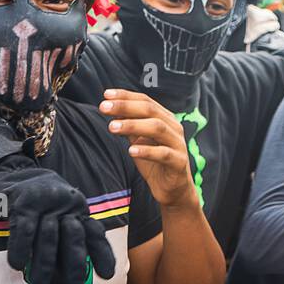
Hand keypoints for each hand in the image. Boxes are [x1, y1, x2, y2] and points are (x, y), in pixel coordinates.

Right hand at [0, 156, 116, 283]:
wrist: (20, 174)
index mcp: (80, 213)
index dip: (103, 255)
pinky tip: (18, 264)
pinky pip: (23, 229)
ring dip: (44, 261)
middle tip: (73, 283)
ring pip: (48, 236)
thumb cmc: (46, 206)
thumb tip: (83, 275)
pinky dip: (20, 248)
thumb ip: (77, 242)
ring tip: (40, 282)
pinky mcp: (24, 203)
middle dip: (75, 262)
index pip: (95, 235)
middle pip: (75, 237)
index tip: (107, 275)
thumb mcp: (66, 219)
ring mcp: (46, 204)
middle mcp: (68, 207)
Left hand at [99, 89, 195, 208]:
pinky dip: (147, 151)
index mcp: (165, 119)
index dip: (125, 96)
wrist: (172, 188)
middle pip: (150, 110)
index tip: (106, 95)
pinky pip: (164, 154)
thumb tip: (110, 108)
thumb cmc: (154, 162)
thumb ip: (129, 125)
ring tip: (112, 127)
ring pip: (157, 128)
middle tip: (104, 107)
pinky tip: (131, 150)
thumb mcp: (138, 141)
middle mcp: (173, 127)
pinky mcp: (179, 162)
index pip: (145, 101)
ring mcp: (178, 144)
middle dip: (125, 107)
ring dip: (133, 125)